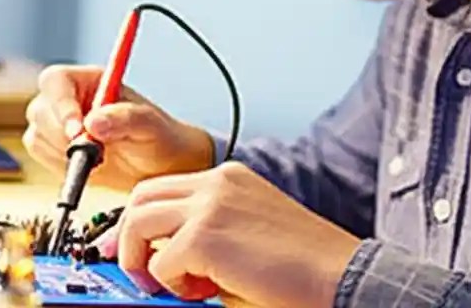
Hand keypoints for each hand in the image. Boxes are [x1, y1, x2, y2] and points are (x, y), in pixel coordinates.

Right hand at [23, 64, 214, 190]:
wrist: (158, 167)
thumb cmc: (158, 138)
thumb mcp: (149, 126)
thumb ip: (125, 120)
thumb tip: (93, 123)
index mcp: (90, 80)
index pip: (57, 80)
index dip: (60, 105)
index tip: (76, 132)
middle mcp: (69, 96)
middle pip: (40, 109)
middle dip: (62, 136)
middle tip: (94, 155)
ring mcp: (57, 121)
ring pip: (36, 134)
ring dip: (63, 154)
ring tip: (100, 159)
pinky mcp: (51, 145)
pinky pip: (39, 154)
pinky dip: (59, 165)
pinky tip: (88, 167)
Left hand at [101, 162, 359, 306]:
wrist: (341, 275)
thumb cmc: (303, 265)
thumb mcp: (248, 234)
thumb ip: (207, 234)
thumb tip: (163, 261)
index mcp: (229, 178)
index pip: (164, 189)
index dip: (143, 224)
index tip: (137, 253)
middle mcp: (216, 182)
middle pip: (141, 197)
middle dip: (129, 237)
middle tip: (142, 273)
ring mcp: (209, 204)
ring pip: (138, 221)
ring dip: (141, 258)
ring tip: (167, 286)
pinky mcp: (205, 235)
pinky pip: (161, 261)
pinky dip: (172, 284)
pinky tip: (205, 292)